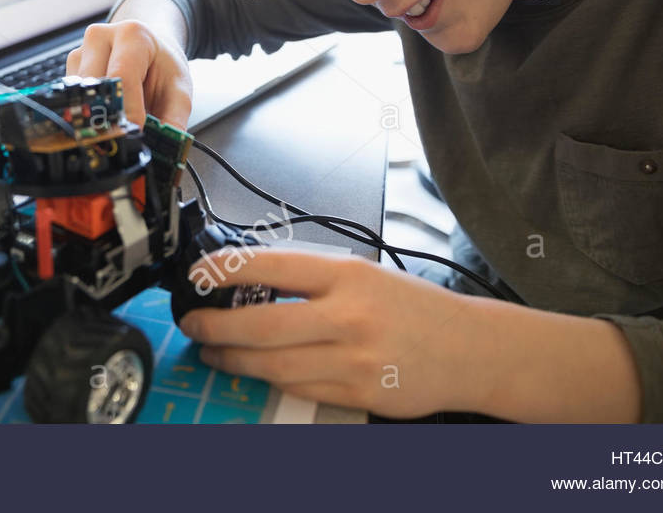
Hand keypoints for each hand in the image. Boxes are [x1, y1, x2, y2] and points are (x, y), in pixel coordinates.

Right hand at [65, 20, 192, 127]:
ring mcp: (81, 50)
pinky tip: (106, 109)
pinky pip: (74, 97)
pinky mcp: (70, 68)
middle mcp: (101, 37)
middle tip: (124, 134)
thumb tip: (165, 148)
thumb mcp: (179, 89)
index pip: (122, 75)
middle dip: (109, 114)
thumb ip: (174, 118)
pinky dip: (89, 109)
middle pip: (95, 85)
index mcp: (132, 35)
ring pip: (80, 94)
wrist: (150, 48)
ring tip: (118, 118)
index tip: (135, 131)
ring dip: (97, 113)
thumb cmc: (162, 65)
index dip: (128, 108)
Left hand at [178, 248, 493, 417]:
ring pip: (274, 364)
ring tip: (212, 351)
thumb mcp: (364, 274)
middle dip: (216, 327)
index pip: (272, 267)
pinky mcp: (359, 394)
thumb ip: (312, 278)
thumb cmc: (413, 307)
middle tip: (193, 324)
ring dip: (234, 359)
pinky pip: (299, 389)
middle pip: (263, 325)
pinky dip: (270, 380)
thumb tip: (249, 280)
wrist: (470, 350)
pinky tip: (255, 371)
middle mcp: (349, 317)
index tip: (198, 275)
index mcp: (348, 276)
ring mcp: (354, 360)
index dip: (226, 271)